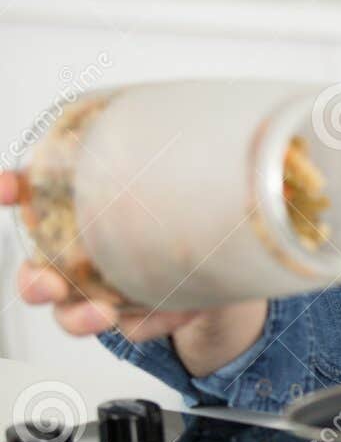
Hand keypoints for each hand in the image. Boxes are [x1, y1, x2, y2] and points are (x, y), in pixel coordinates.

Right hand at [1, 171, 266, 373]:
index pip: (28, 199)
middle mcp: (77, 260)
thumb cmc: (180, 214)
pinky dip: (155, 320)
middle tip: (51, 283)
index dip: (11, 190)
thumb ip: (157, 152)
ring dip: (81, 318)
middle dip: (35, 283)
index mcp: (75, 217)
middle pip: (35, 277)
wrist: (220, 262)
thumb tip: (167, 114)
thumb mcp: (171, 179)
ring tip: (105, 313)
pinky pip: (137, 327)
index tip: (7, 186)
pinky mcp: (138, 319)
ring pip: (72, 316)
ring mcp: (102, 294)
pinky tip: (179, 309)